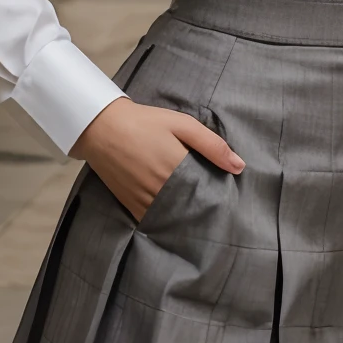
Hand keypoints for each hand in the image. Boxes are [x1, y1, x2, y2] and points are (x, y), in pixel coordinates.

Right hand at [72, 97, 243, 220]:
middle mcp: (160, 189)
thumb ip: (212, 146)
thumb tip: (239, 167)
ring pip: (173, 217)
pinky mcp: (130, 205)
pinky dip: (167, 220)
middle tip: (218, 209)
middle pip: (192, 208)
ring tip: (201, 214)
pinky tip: (177, 216)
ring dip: (187, 217)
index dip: (219, 198)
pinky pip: (154, 220)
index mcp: (176, 168)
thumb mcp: (183, 124)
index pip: (207, 193)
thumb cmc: (146, 122)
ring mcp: (143, 199)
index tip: (229, 199)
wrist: (103, 127)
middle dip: (205, 209)